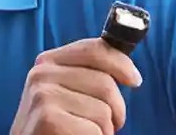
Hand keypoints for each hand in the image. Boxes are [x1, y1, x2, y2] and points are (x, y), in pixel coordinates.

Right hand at [9, 37, 142, 134]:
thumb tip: (127, 67)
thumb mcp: (65, 93)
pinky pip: (95, 131)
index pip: (93, 50)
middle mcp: (41, 74)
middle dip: (116, 111)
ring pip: (104, 111)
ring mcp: (43, 96)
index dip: (120, 63)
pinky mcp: (48, 120)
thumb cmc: (55, 126)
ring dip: (104, 131)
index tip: (134, 80)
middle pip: (105, 83)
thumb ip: (87, 74)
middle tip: (106, 126)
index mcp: (47, 62)